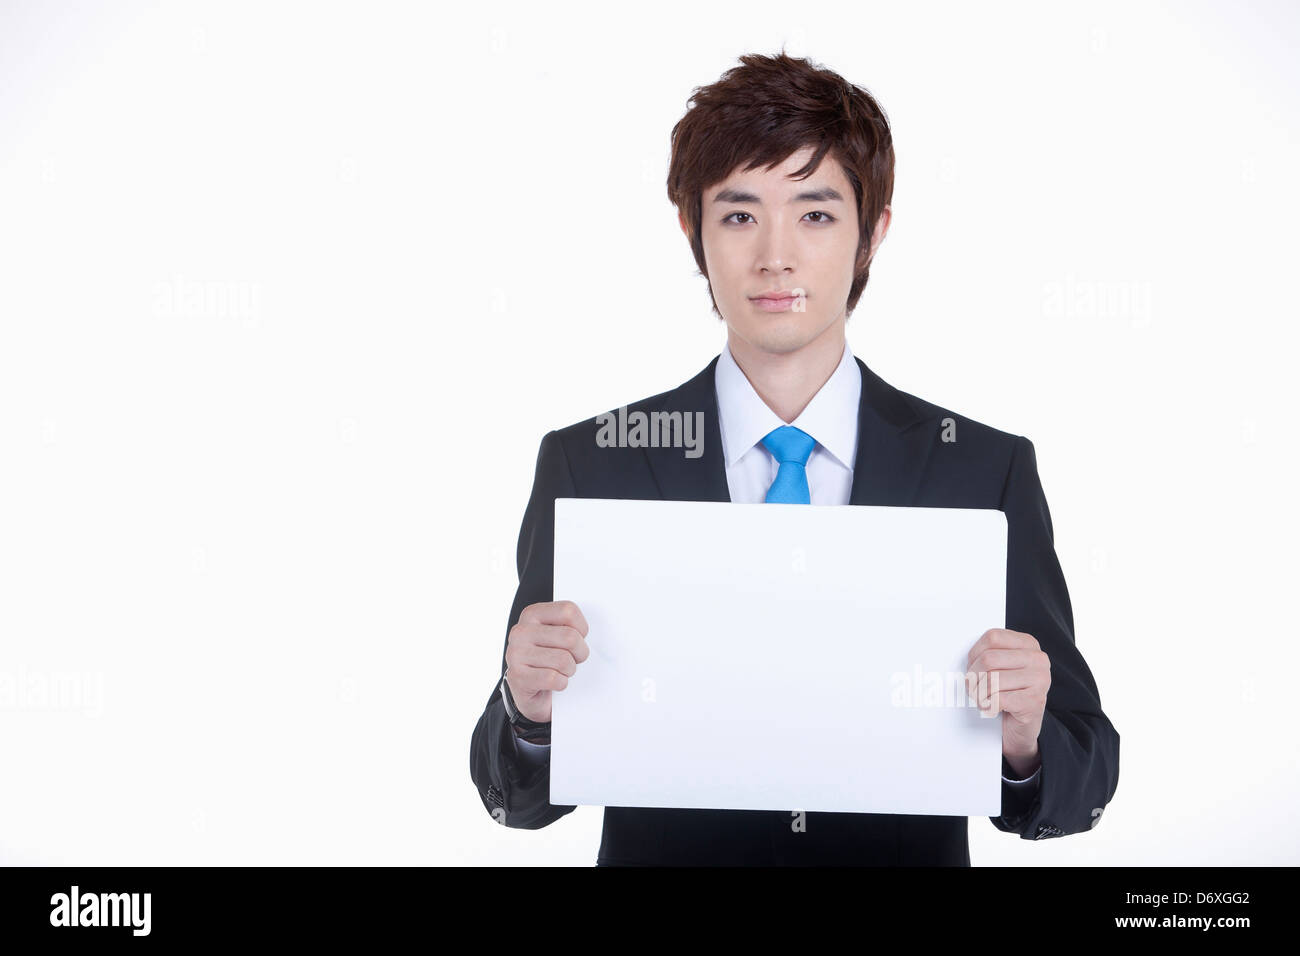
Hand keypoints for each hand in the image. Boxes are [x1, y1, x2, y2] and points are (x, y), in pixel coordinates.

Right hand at [503, 600, 589, 722]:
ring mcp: (516, 654)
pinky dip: (561, 684)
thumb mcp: (555, 636)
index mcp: (532, 614)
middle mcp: (520, 631)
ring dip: (569, 670)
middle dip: (580, 653)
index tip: (578, 638)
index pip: (568, 610)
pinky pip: (554, 679)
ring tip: (561, 671)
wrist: (529, 691)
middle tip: (573, 660)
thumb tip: (602, 634)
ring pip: (564, 660)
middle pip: (570, 637)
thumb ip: (570, 627)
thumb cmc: (548, 660)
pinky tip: (554, 683)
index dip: (582, 628)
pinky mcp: (518, 677)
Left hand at [966, 628, 1049, 776]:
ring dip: (979, 693)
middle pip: (989, 659)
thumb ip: (988, 654)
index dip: (975, 653)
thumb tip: (959, 650)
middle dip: (973, 676)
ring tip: (983, 698)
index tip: (972, 666)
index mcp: (1029, 644)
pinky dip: (987, 705)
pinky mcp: (1034, 702)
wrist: (1022, 727)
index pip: (992, 637)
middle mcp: (1038, 660)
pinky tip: (992, 708)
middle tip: (973, 687)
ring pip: (991, 679)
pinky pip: (997, 699)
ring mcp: (1040, 680)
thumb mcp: (1001, 666)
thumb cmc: (1008, 692)